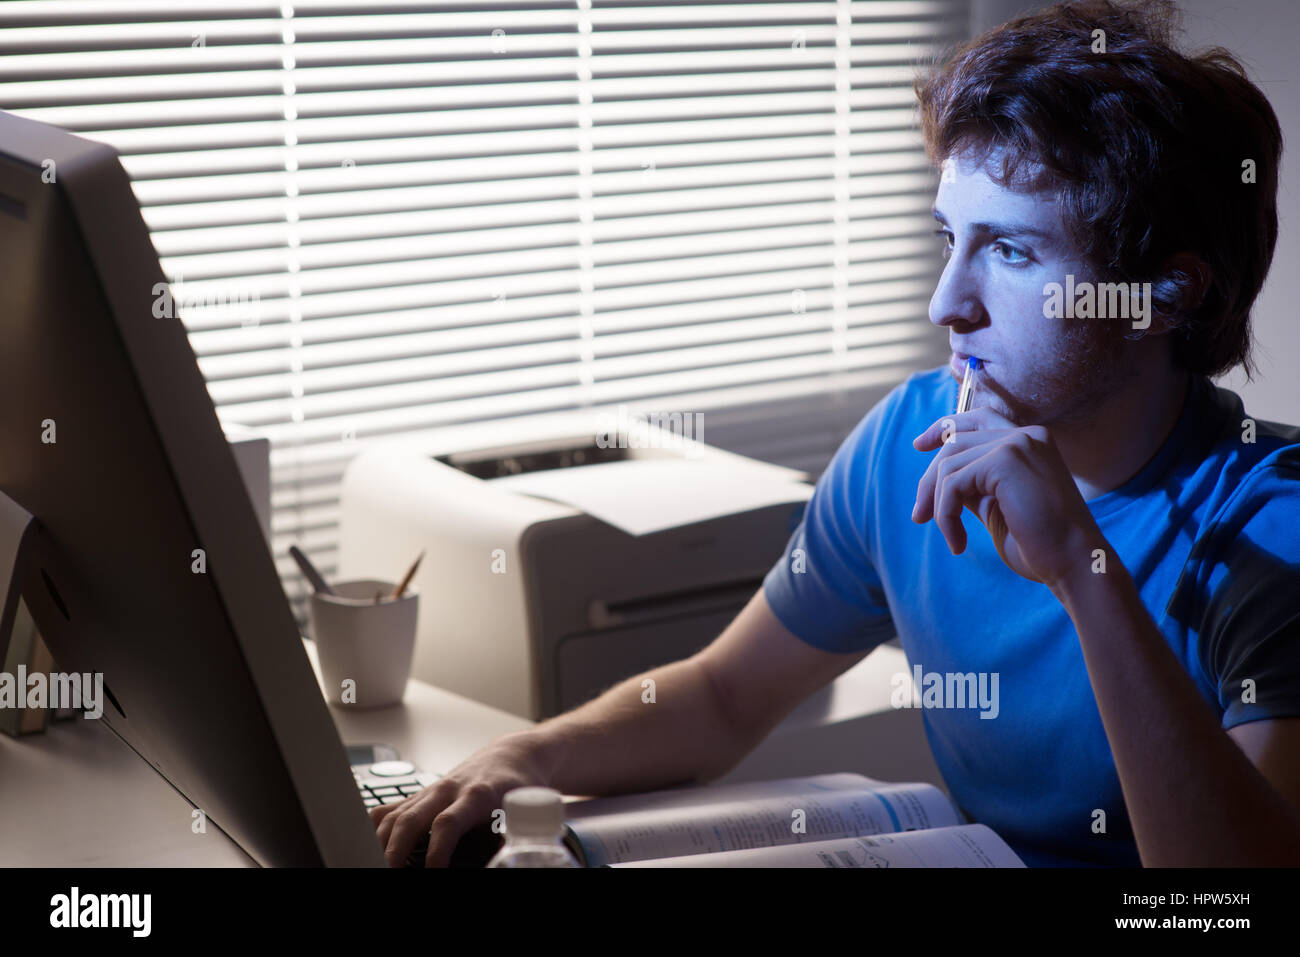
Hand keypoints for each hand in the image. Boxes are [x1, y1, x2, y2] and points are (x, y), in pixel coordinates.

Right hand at [370, 733, 546, 867]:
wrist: (512, 757)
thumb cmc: (517, 786)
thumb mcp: (520, 814)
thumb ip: (507, 841)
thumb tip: (497, 863)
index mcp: (476, 795)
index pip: (448, 823)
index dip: (438, 851)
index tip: (434, 872)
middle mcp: (448, 789)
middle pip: (410, 819)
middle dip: (395, 850)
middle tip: (388, 872)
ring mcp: (431, 790)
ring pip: (394, 813)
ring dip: (380, 842)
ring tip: (375, 864)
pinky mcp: (422, 794)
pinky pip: (390, 807)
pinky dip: (375, 826)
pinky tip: (370, 844)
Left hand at [910, 406, 1104, 588]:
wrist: (1075, 564)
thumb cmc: (1041, 545)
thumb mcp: (997, 506)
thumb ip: (974, 486)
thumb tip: (935, 479)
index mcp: (1030, 442)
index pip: (978, 419)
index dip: (945, 427)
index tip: (919, 445)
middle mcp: (1026, 434)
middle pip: (955, 443)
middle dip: (929, 481)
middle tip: (918, 517)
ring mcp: (1018, 443)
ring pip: (949, 464)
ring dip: (938, 505)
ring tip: (951, 538)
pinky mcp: (1006, 460)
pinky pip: (953, 483)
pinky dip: (945, 514)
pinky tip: (956, 542)